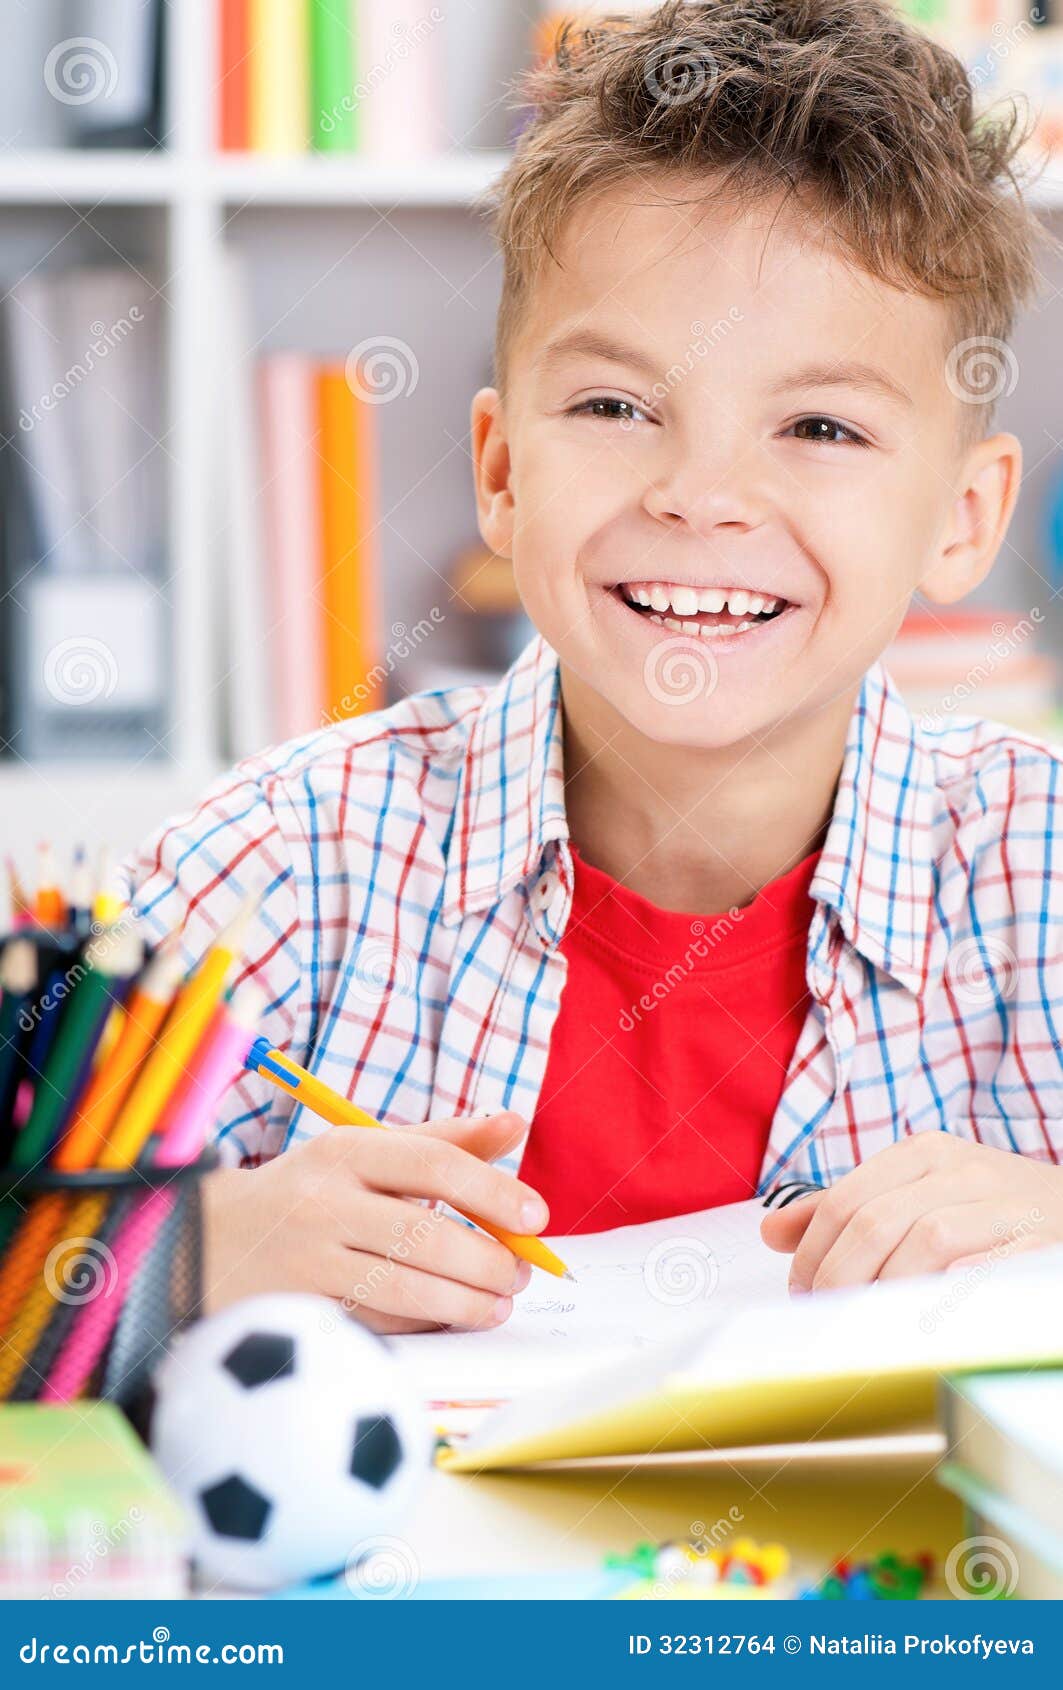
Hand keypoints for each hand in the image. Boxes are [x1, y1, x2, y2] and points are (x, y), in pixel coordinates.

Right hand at [201, 1110, 547, 1332]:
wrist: (211, 1237)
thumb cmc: (314, 1189)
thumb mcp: (366, 1150)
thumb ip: (444, 1140)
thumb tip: (515, 1123)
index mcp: (347, 1151)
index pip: (433, 1163)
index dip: (492, 1189)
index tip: (536, 1217)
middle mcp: (325, 1202)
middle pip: (425, 1234)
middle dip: (488, 1260)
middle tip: (520, 1272)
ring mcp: (310, 1261)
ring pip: (406, 1289)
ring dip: (467, 1302)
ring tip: (499, 1302)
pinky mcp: (304, 1312)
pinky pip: (381, 1324)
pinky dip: (427, 1324)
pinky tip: (454, 1318)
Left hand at [760, 1134, 1062, 1292]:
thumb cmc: (986, 1209)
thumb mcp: (918, 1192)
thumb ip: (847, 1209)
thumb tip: (773, 1232)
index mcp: (923, 1153)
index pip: (845, 1199)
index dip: (812, 1252)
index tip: (800, 1291)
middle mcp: (959, 1169)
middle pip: (875, 1222)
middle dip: (838, 1277)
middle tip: (825, 1314)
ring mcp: (1000, 1202)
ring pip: (923, 1239)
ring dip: (885, 1291)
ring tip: (866, 1323)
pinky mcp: (1036, 1239)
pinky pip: (983, 1265)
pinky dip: (947, 1290)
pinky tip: (924, 1316)